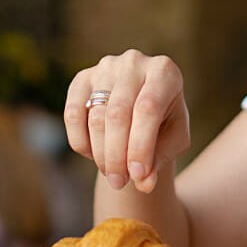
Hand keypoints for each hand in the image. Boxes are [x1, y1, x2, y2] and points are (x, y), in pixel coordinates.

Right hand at [64, 49, 190, 193]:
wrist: (143, 106)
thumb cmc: (163, 123)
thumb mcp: (173, 140)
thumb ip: (160, 158)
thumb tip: (144, 183)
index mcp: (164, 72)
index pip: (147, 109)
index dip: (140, 146)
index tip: (138, 177)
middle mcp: (134, 62)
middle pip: (117, 114)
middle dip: (117, 155)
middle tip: (119, 183)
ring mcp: (106, 67)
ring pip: (96, 117)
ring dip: (101, 153)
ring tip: (112, 174)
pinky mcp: (83, 78)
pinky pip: (73, 114)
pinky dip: (80, 141)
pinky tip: (93, 156)